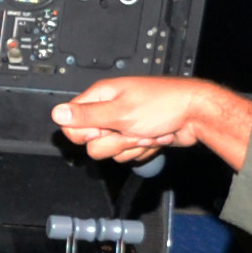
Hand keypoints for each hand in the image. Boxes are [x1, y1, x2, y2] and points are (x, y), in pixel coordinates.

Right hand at [53, 76, 251, 165]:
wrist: (195, 115)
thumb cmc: (164, 104)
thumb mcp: (120, 112)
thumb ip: (86, 116)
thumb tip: (56, 113)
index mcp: (101, 97)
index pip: (72, 124)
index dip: (86, 133)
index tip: (105, 128)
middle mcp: (109, 110)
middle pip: (91, 142)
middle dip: (114, 142)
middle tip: (131, 130)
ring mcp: (123, 125)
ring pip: (110, 151)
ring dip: (132, 147)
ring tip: (148, 133)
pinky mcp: (135, 138)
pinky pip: (127, 155)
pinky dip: (142, 150)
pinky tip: (154, 137)